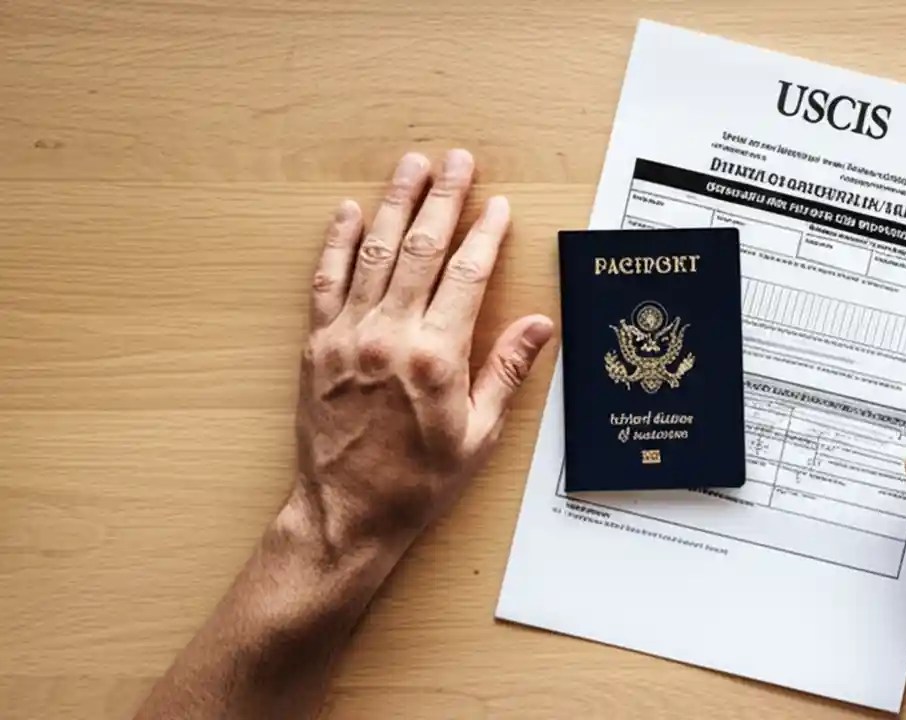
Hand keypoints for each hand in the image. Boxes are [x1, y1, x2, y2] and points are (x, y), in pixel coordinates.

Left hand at [296, 149, 553, 553]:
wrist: (347, 513)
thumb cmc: (418, 482)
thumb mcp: (479, 434)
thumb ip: (506, 371)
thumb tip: (539, 325)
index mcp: (437, 358)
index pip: (466, 276)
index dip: (485, 234)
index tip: (497, 205)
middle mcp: (390, 337)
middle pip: (421, 249)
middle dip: (443, 199)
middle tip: (457, 161)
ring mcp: (349, 336)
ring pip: (375, 253)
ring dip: (394, 204)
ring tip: (411, 166)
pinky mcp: (318, 345)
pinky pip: (326, 281)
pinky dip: (338, 243)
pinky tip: (348, 212)